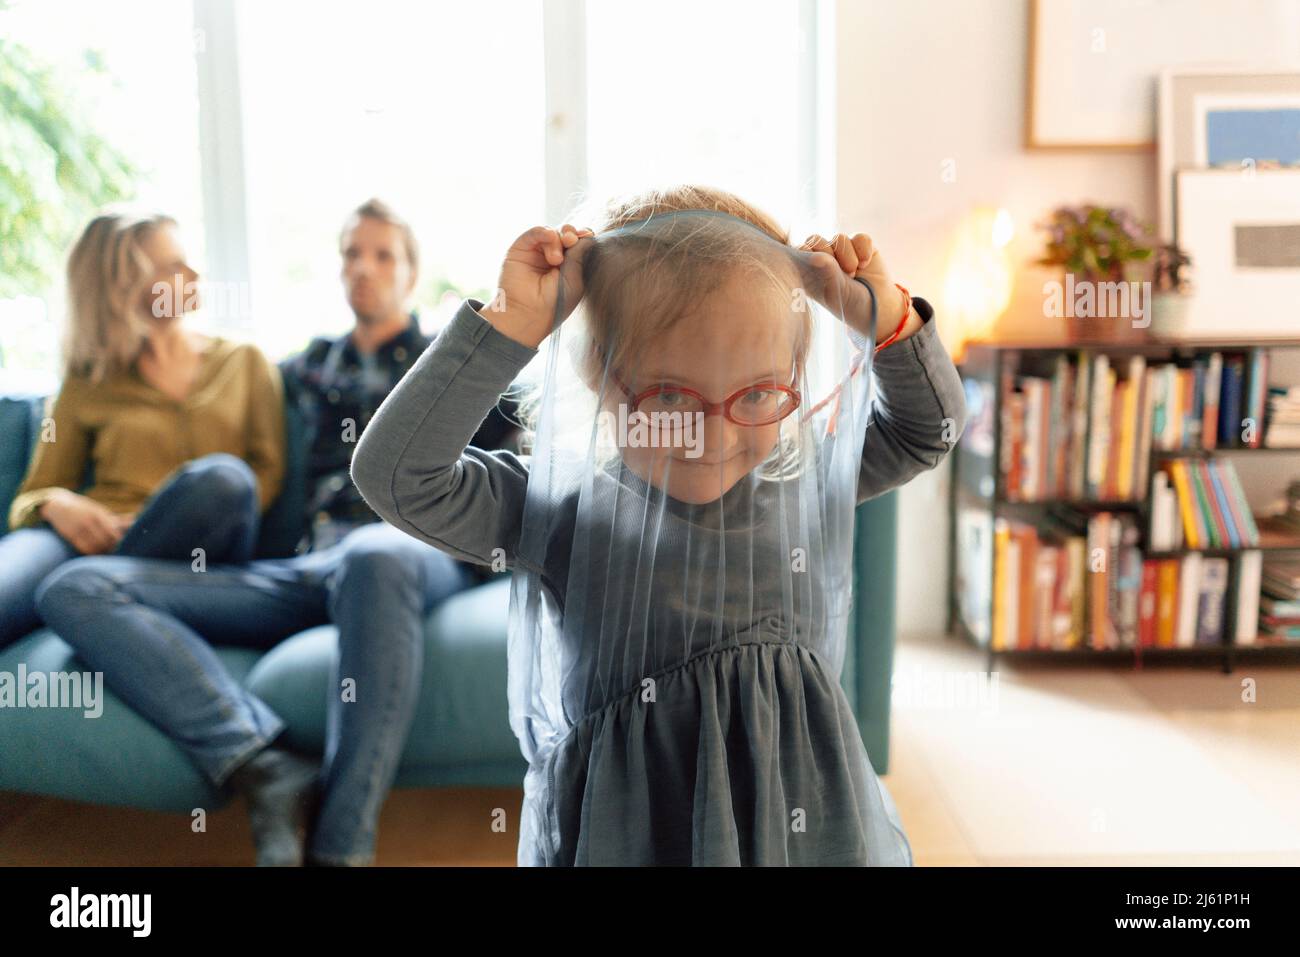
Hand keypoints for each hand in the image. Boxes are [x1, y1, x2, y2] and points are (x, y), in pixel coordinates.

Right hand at [39, 489, 127, 554]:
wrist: (57, 504)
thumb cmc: (84, 509)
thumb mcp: (99, 510)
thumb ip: (115, 519)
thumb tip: (134, 521)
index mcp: (99, 513)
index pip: (113, 531)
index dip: (120, 540)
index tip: (126, 545)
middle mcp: (89, 520)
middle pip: (106, 539)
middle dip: (113, 547)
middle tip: (119, 552)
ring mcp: (79, 528)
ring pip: (96, 545)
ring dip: (104, 551)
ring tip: (108, 553)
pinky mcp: (70, 535)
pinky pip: (84, 548)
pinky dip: (92, 552)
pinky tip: (97, 553)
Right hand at [478, 224, 594, 348]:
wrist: (528, 314)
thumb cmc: (554, 303)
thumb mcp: (575, 279)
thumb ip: (580, 255)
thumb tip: (587, 234)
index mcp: (570, 265)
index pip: (580, 242)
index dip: (584, 236)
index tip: (587, 237)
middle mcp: (554, 256)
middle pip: (567, 233)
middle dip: (572, 234)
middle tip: (572, 241)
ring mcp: (537, 251)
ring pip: (553, 232)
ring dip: (558, 239)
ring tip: (556, 260)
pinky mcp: (521, 248)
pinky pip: (535, 231)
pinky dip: (544, 232)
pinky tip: (549, 239)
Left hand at [798, 232, 917, 342]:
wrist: (878, 307)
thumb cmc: (851, 304)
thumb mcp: (837, 292)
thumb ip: (827, 272)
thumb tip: (814, 256)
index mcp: (809, 270)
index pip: (799, 250)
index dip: (807, 253)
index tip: (818, 266)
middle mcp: (823, 258)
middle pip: (815, 238)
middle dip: (829, 254)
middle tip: (842, 272)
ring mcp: (841, 250)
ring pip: (839, 238)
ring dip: (848, 256)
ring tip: (854, 274)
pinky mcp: (861, 246)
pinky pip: (860, 237)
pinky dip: (864, 250)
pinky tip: (866, 264)